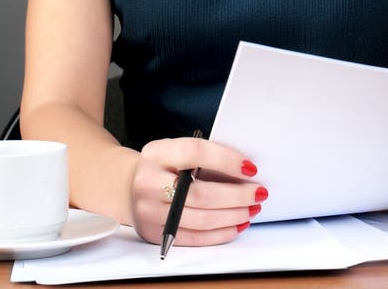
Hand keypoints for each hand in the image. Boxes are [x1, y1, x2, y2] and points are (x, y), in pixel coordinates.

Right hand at [130, 136, 267, 245]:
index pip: (195, 153)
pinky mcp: (155, 234)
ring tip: (252, 208)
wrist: (128, 186)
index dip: (226, 160)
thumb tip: (244, 168)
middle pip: (201, 193)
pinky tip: (237, 224)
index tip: (250, 167)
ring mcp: (150, 211)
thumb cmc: (163, 165)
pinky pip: (195, 238)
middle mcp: (149, 182)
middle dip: (237, 195)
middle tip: (259, 192)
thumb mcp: (175, 149)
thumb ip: (202, 156)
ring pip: (201, 219)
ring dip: (234, 215)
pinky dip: (221, 232)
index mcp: (157, 153)